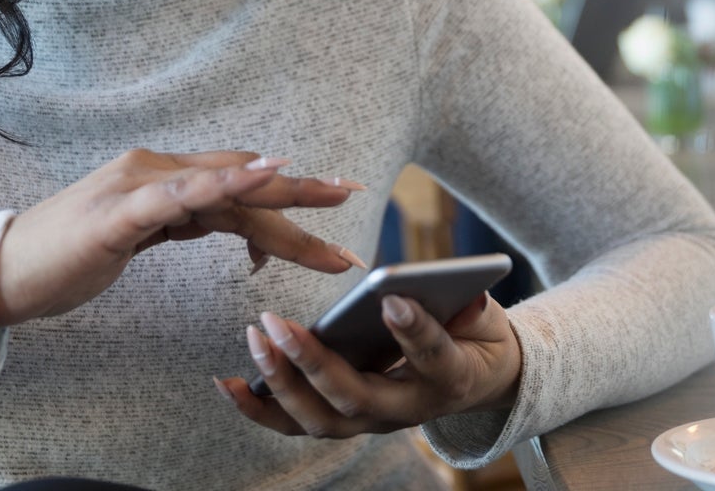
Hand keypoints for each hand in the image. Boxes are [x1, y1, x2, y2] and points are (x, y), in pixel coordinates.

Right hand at [0, 149, 365, 325]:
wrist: (1, 274)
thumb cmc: (68, 257)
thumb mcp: (140, 238)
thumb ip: (184, 222)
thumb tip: (234, 228)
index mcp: (161, 178)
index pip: (238, 181)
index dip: (287, 190)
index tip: (336, 198)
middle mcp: (154, 170)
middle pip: (242, 180)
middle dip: (300, 193)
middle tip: (352, 195)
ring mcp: (136, 186)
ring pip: (223, 187)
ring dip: (279, 196)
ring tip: (326, 199)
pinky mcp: (118, 213)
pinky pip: (179, 196)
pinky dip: (222, 184)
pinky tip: (257, 179)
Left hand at [216, 292, 522, 437]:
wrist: (474, 381)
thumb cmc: (474, 338)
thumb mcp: (486, 320)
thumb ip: (474, 309)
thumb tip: (464, 292)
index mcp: (448, 380)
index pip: (432, 358)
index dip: (414, 331)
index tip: (391, 299)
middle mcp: (404, 412)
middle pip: (355, 398)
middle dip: (313, 362)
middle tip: (278, 322)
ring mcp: (369, 422)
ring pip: (318, 419)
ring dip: (280, 383)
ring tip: (254, 339)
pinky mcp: (342, 422)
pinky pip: (295, 423)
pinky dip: (258, 407)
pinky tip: (228, 383)